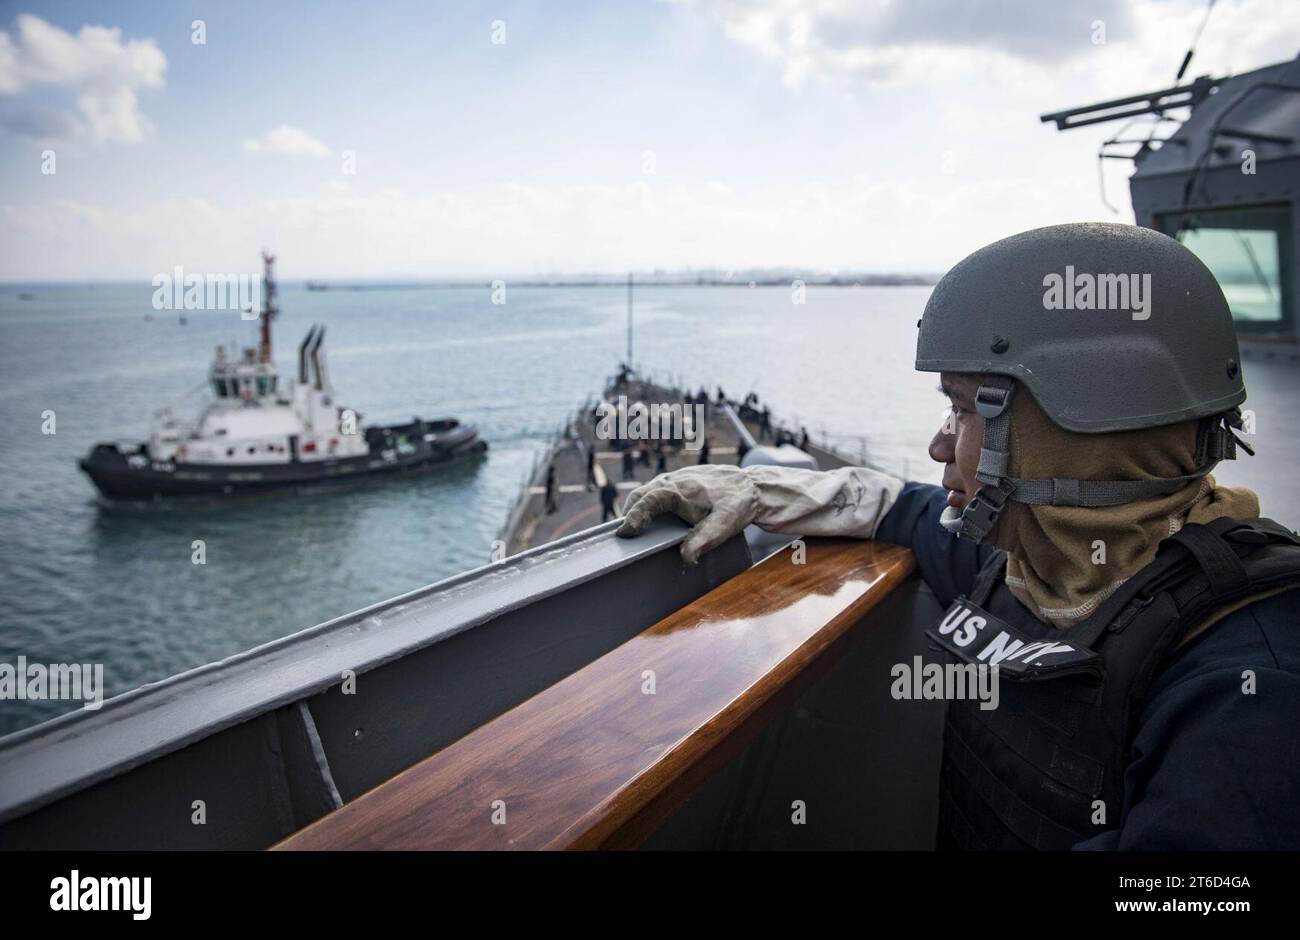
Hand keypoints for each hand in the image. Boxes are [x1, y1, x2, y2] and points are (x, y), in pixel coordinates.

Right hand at [616, 465, 758, 564]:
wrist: (751, 486)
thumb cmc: (737, 504)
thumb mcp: (724, 525)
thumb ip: (703, 541)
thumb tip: (686, 560)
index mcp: (681, 490)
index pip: (648, 500)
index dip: (634, 516)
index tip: (625, 533)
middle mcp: (673, 480)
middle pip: (640, 495)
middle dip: (630, 514)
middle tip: (625, 536)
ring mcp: (674, 478)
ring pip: (646, 491)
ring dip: (637, 508)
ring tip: (635, 529)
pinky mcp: (678, 480)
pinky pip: (655, 489)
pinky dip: (647, 503)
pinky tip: (652, 517)